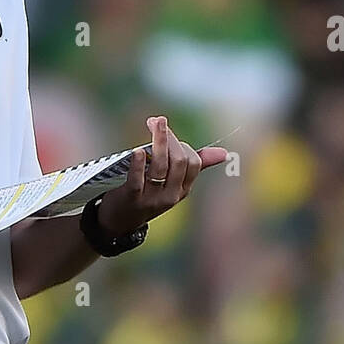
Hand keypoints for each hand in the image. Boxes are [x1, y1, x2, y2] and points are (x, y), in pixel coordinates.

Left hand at [96, 115, 227, 237]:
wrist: (119, 222)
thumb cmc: (146, 195)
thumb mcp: (171, 184)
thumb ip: (194, 166)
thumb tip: (224, 153)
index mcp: (182, 189)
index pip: (193, 163)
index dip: (182, 144)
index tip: (167, 131)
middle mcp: (171, 195)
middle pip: (178, 162)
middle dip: (170, 138)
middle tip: (157, 121)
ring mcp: (152, 198)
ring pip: (161, 167)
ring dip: (158, 141)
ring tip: (153, 123)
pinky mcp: (132, 199)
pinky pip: (138, 180)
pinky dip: (138, 164)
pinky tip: (138, 151)